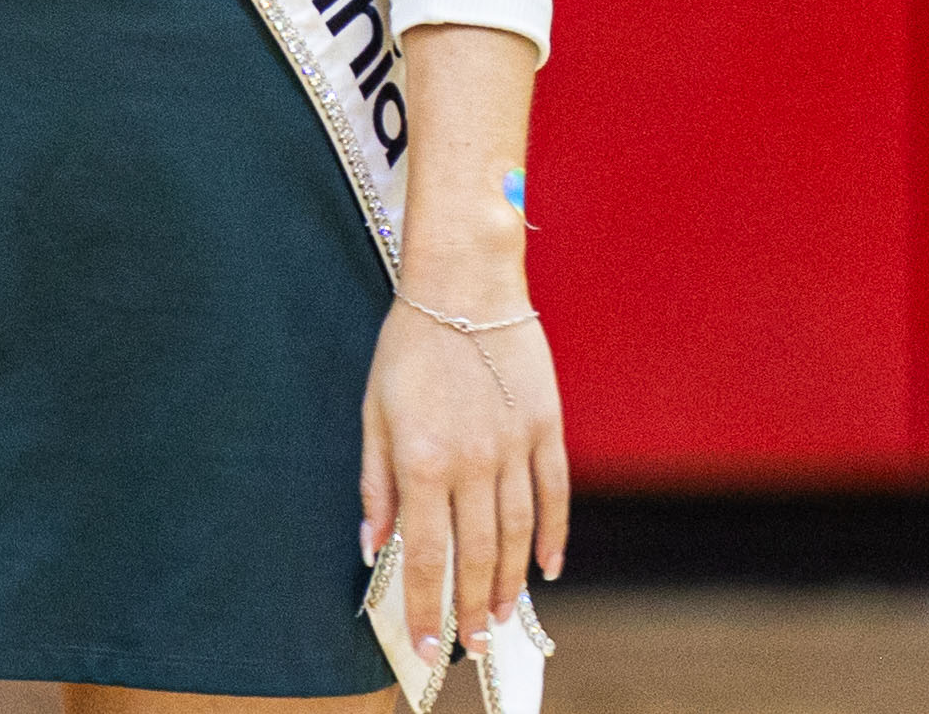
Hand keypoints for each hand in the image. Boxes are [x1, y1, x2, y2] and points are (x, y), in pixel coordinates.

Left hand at [362, 279, 569, 662]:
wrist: (465, 281)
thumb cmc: (411, 344)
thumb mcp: (374, 411)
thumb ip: (375, 483)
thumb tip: (373, 545)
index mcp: (422, 460)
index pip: (425, 556)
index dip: (426, 609)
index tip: (426, 647)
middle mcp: (472, 461)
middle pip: (477, 556)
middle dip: (472, 610)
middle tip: (472, 644)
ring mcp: (514, 445)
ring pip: (517, 533)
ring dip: (511, 583)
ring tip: (502, 616)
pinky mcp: (546, 426)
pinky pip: (555, 494)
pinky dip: (554, 536)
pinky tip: (548, 568)